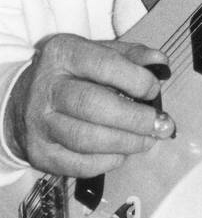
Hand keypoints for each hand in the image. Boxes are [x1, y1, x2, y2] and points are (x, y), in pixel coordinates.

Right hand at [5, 34, 173, 177]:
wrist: (24, 100)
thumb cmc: (72, 74)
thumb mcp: (98, 52)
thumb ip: (131, 55)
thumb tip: (161, 64)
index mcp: (63, 53)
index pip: (104, 65)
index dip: (136, 79)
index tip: (155, 90)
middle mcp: (46, 87)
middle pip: (93, 105)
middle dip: (135, 118)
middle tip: (161, 125)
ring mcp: (39, 123)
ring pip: (86, 139)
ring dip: (125, 143)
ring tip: (148, 140)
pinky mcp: (39, 153)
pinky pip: (78, 164)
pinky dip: (107, 161)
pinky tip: (122, 153)